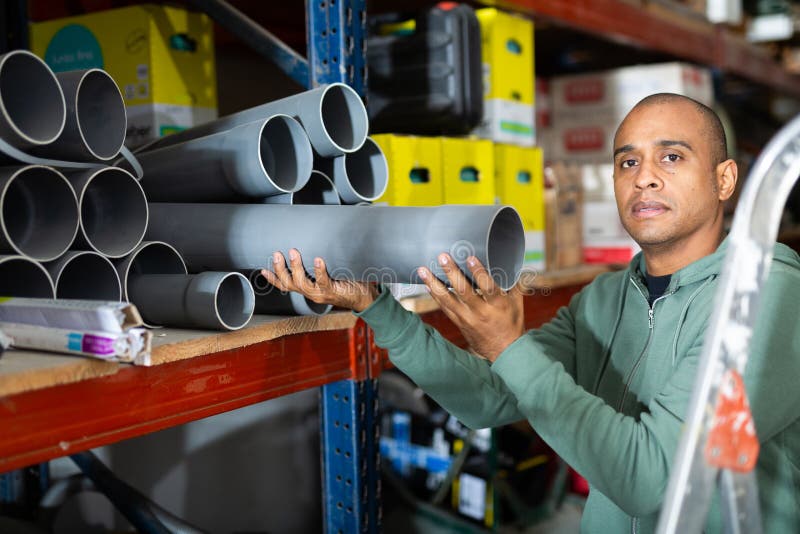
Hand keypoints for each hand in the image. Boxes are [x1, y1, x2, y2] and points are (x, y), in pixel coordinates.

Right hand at [261, 249, 378, 311]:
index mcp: (309, 288)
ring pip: (303, 284)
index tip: (263, 269)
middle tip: (277, 254)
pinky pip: (324, 281)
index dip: (274, 279)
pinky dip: (319, 270)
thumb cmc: (348, 282)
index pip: (286, 285)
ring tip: (293, 252)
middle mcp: (312, 293)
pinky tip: (317, 259)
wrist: (366, 296)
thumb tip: (316, 238)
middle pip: (290, 284)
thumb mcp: (330, 273)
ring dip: (296, 267)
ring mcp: (322, 293)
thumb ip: (321, 262)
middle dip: (281, 270)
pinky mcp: (333, 292)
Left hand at [418, 254, 524, 361]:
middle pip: (463, 291)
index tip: (469, 258)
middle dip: (451, 273)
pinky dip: (435, 295)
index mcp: (498, 305)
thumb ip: (513, 283)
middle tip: (442, 257)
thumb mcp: (518, 304)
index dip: (478, 272)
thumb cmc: (512, 324)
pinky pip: (444, 308)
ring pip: (448, 300)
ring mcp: (467, 319)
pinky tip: (427, 284)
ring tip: (423, 270)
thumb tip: (511, 262)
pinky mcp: (459, 323)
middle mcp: (481, 312)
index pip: (488, 287)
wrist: (504, 351)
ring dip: (434, 283)